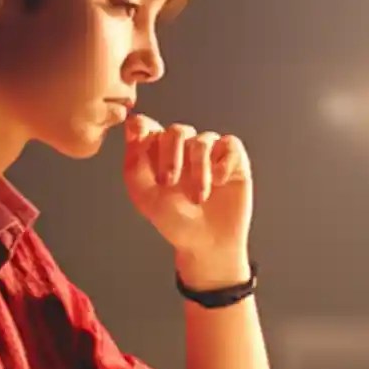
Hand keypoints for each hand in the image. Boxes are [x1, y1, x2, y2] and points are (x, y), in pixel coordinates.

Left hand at [123, 114, 252, 264]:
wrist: (207, 243)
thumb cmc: (175, 222)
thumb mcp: (144, 196)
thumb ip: (134, 163)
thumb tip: (135, 128)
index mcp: (157, 153)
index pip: (148, 126)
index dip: (143, 126)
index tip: (139, 137)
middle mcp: (183, 148)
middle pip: (176, 131)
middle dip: (170, 157)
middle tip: (169, 183)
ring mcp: (209, 152)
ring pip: (202, 141)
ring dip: (199, 169)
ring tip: (199, 197)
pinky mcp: (233, 158)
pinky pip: (229, 144)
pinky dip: (223, 163)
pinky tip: (220, 182)